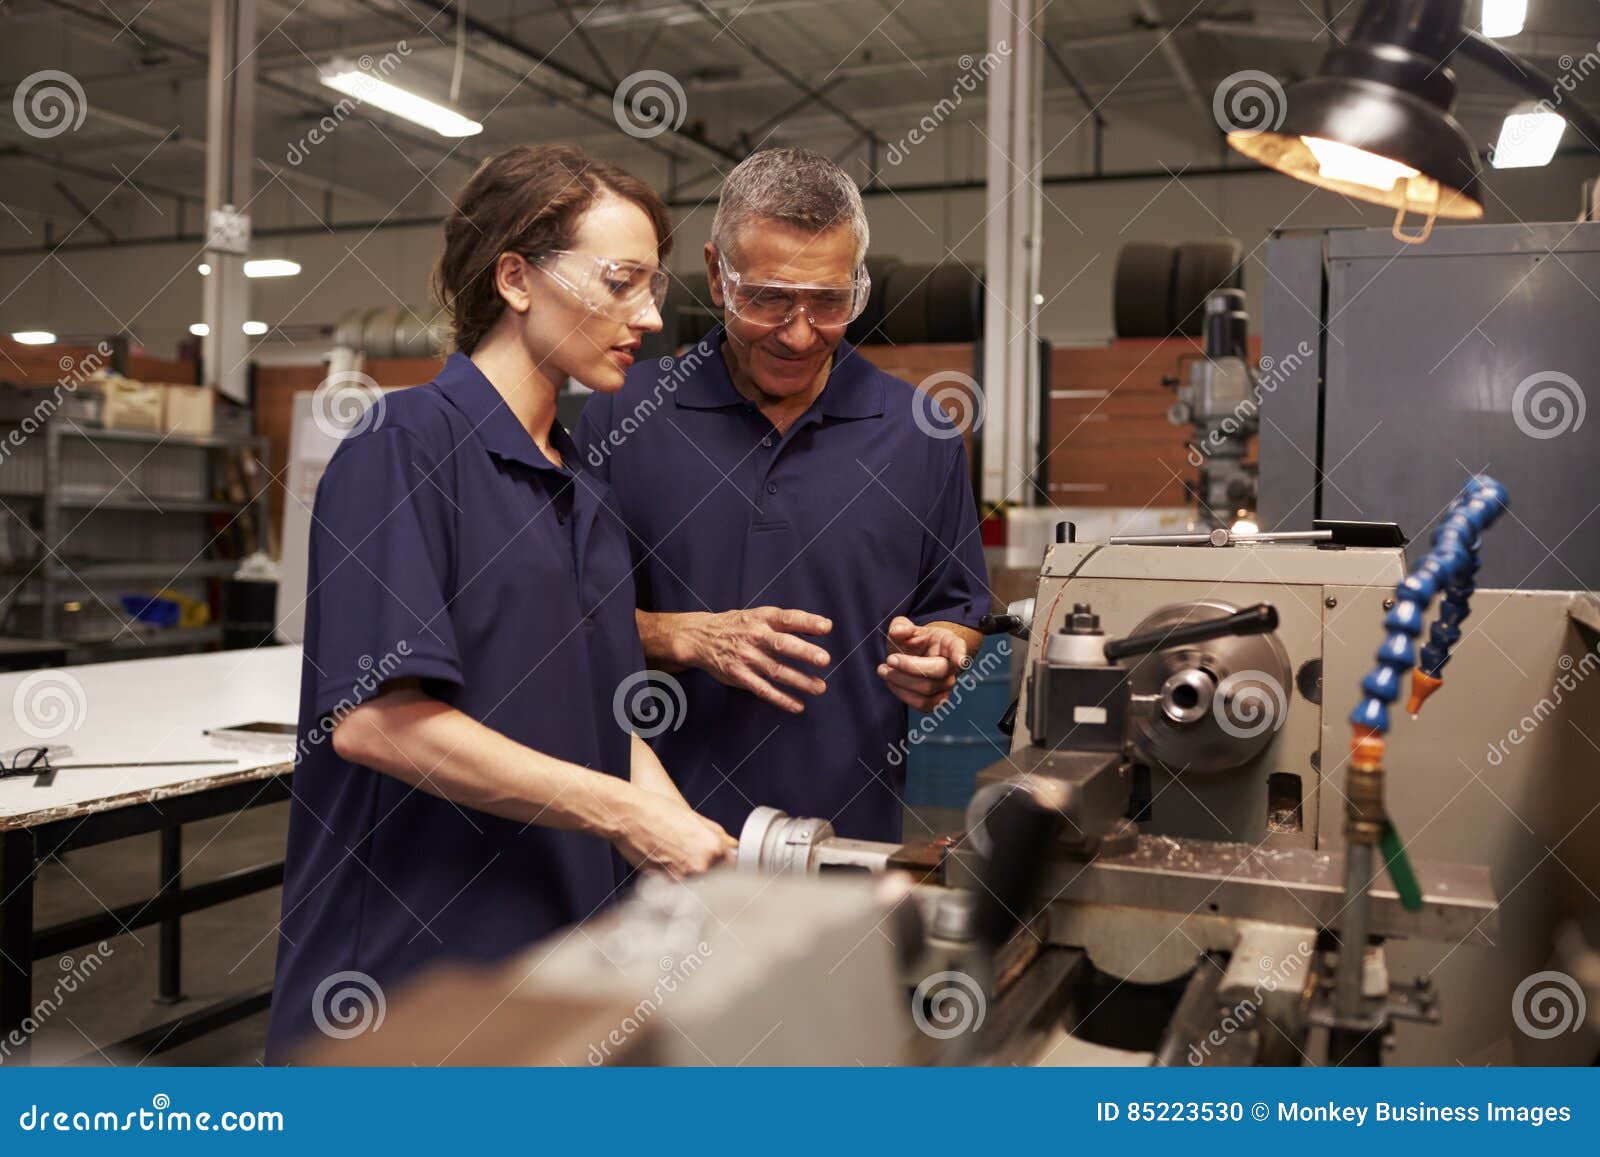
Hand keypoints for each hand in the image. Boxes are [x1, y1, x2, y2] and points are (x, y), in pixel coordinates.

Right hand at [613, 790, 737, 877]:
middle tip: (689, 857)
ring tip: (674, 857)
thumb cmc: (657, 812)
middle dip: (707, 872)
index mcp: (713, 848)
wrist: (628, 816)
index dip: (724, 865)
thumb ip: (718, 837)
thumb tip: (733, 848)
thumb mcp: (695, 819)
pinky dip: (673, 880)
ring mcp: (682, 878)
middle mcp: (701, 866)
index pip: (731, 866)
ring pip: (695, 885)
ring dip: (689, 878)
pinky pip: (676, 888)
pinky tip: (663, 862)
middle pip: (714, 878)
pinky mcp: (664, 885)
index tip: (719, 865)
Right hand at [677, 606, 832, 713]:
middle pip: (783, 644)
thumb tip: (823, 626)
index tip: (826, 627)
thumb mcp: (759, 615)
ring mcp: (747, 657)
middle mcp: (755, 636)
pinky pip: (762, 689)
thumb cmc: (739, 625)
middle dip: (804, 652)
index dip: (807, 621)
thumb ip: (787, 622)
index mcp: (762, 618)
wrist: (701, 637)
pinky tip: (797, 705)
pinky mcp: (739, 675)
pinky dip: (780, 698)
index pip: (788, 618)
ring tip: (819, 687)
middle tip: (824, 659)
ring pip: (776, 670)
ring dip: (799, 680)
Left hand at [878, 616, 970, 711]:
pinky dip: (902, 694)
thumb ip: (900, 626)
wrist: (914, 657)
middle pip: (938, 671)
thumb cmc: (914, 641)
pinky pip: (922, 705)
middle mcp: (952, 666)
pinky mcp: (936, 701)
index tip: (961, 661)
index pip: (958, 648)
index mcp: (949, 643)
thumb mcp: (905, 628)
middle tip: (889, 659)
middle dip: (909, 667)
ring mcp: (946, 685)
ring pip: (927, 690)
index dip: (960, 654)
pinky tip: (892, 682)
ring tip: (884, 670)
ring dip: (901, 682)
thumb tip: (897, 631)